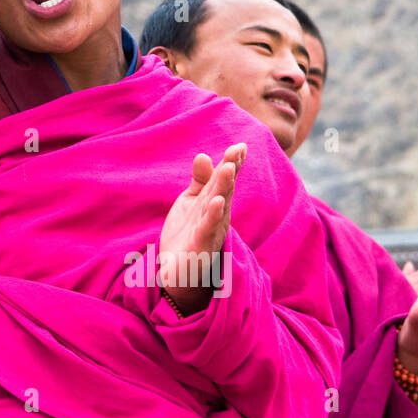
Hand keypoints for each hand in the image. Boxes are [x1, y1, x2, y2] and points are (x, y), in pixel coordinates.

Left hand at [158, 143, 245, 314]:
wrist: (177, 272)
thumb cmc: (188, 234)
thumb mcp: (192, 203)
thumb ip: (199, 181)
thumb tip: (203, 156)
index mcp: (215, 204)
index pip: (225, 180)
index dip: (233, 163)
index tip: (241, 145)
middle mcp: (218, 216)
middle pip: (225, 190)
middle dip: (231, 170)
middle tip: (237, 150)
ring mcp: (212, 231)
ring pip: (220, 206)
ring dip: (224, 187)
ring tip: (228, 167)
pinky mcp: (201, 247)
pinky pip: (208, 229)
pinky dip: (213, 216)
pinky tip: (216, 202)